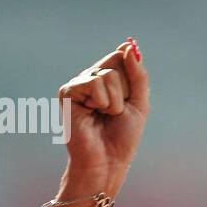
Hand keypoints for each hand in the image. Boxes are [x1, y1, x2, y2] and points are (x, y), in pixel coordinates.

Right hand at [57, 38, 148, 176]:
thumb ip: (137, 75)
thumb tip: (129, 47)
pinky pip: (94, 83)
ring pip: (107, 74)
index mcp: (107, 80)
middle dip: (125, 92)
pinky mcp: (68, 92)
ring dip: (115, 101)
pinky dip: (102, 102)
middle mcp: (91, 78)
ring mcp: (78, 84)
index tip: (129, 92)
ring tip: (105, 115)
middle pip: (117, 63)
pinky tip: (93, 113)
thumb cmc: (122, 136)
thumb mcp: (139, 103)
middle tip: (115, 112)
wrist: (108, 160)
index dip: (130, 72)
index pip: (122, 56)